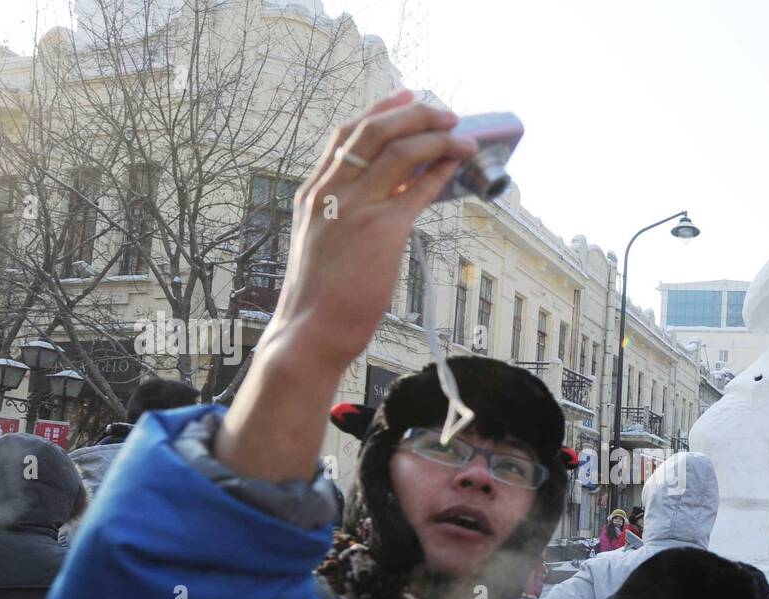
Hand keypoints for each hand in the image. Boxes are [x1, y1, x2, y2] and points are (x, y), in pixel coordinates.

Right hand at [215, 93, 476, 480]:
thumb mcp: (322, 244)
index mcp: (312, 194)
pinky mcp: (380, 231)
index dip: (380, 110)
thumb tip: (387, 200)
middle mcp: (330, 193)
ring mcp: (354, 209)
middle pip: (373, 130)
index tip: (406, 97)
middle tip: (443, 111)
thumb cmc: (319, 299)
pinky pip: (416, 189)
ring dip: (435, 137)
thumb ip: (344, 217)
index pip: (346, 135)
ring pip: (398, 151)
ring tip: (460, 135)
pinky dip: (440, 171)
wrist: (308, 332)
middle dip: (414, 113)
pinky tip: (457, 164)